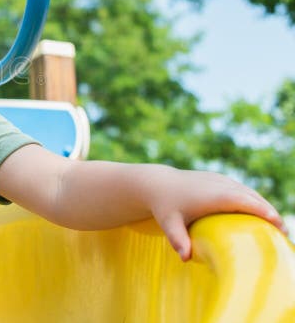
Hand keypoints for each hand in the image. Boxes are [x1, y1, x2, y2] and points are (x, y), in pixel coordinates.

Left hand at [148, 168, 285, 260]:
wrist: (156, 183)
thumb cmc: (164, 205)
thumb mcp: (168, 223)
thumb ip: (177, 239)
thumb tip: (185, 258)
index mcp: (215, 195)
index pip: (246, 202)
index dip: (265, 212)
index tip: (280, 226)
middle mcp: (221, 184)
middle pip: (253, 197)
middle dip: (271, 212)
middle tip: (284, 233)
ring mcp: (221, 180)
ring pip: (249, 192)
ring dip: (264, 206)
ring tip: (277, 227)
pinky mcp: (219, 180)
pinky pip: (242, 190)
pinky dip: (254, 200)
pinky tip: (260, 214)